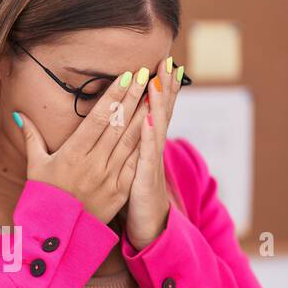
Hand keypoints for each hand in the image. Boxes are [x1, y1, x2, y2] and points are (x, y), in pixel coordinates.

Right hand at [14, 66, 151, 223]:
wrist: (57, 234)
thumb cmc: (44, 197)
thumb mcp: (35, 166)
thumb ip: (31, 137)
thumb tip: (17, 114)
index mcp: (73, 154)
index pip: (98, 118)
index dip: (114, 95)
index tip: (127, 76)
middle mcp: (93, 164)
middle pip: (118, 124)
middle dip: (134, 97)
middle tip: (147, 73)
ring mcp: (109, 178)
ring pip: (131, 140)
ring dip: (145, 114)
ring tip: (155, 93)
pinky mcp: (120, 191)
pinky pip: (135, 163)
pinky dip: (146, 143)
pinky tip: (155, 127)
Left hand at [125, 55, 184, 248]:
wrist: (149, 227)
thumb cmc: (134, 197)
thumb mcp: (130, 167)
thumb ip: (126, 147)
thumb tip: (118, 128)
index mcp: (146, 144)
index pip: (154, 109)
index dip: (158, 87)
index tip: (161, 63)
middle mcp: (153, 150)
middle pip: (161, 112)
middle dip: (165, 87)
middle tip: (169, 60)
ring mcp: (152, 163)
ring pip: (157, 128)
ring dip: (160, 104)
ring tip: (160, 80)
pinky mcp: (145, 178)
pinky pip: (148, 154)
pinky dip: (149, 135)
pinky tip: (150, 118)